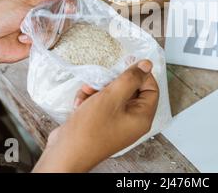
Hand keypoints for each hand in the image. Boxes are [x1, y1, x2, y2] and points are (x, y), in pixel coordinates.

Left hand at [0, 0, 77, 75]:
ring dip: (42, 29)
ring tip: (24, 28)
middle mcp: (45, 14)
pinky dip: (37, 40)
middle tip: (44, 16)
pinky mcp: (41, 45)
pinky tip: (22, 39)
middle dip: (57, 16)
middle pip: (67, 14)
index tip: (69, 3)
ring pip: (60, 29)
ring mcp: (44, 29)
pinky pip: (51, 42)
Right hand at [33, 60, 158, 172]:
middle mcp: (131, 121)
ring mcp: (116, 123)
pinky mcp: (101, 124)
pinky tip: (80, 103)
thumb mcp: (112, 96)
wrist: (65, 153)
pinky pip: (101, 104)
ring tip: (87, 91)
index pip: (151, 89)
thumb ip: (131, 78)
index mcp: (141, 117)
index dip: (141, 75)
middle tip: (102, 79)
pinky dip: (90, 99)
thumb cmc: (90, 128)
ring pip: (113, 95)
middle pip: (131, 91)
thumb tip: (147, 64)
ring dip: (98, 89)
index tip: (127, 63)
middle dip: (113, 82)